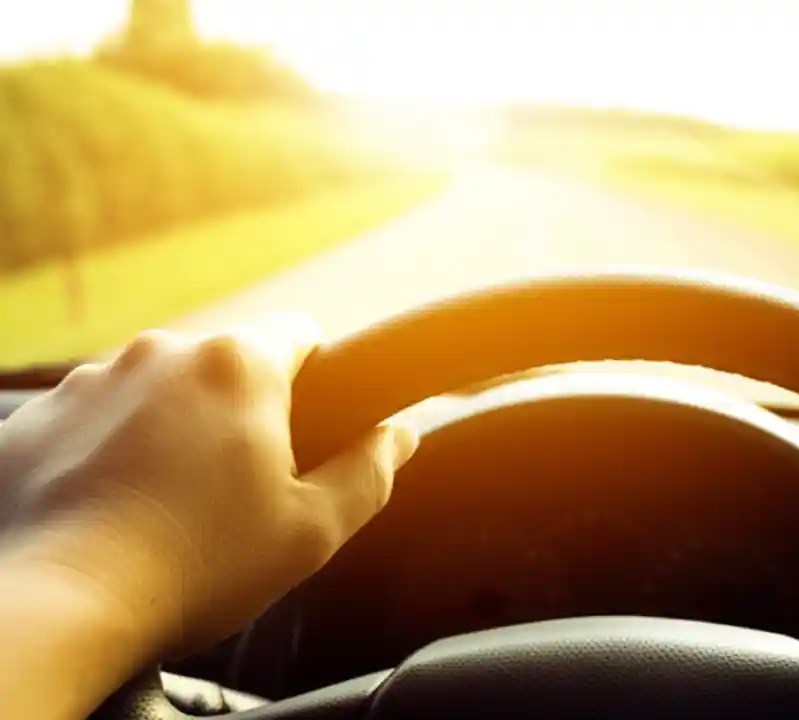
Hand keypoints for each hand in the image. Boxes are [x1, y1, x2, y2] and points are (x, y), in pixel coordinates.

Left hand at [0, 315, 417, 659]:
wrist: (61, 608)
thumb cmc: (200, 566)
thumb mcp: (314, 530)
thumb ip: (369, 472)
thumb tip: (400, 436)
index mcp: (238, 366)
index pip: (299, 331)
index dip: (317, 375)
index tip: (309, 426)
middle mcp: (160, 353)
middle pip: (223, 365)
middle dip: (238, 412)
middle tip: (241, 486)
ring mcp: (88, 383)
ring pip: (154, 390)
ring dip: (169, 428)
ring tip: (169, 504)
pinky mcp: (33, 421)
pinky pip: (89, 421)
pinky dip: (105, 452)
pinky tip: (114, 509)